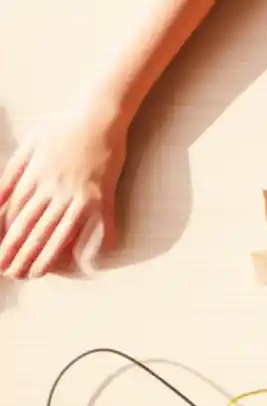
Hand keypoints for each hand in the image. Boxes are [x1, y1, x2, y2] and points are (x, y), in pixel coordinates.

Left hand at [0, 103, 124, 278]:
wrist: (98, 114)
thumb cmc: (63, 127)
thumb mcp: (29, 146)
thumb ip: (12, 175)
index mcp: (34, 177)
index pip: (12, 215)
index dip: (2, 238)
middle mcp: (54, 189)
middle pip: (31, 228)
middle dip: (17, 254)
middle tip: (9, 273)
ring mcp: (79, 194)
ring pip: (57, 232)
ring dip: (44, 257)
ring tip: (33, 274)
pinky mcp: (101, 195)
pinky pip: (99, 225)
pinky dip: (95, 245)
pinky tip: (87, 263)